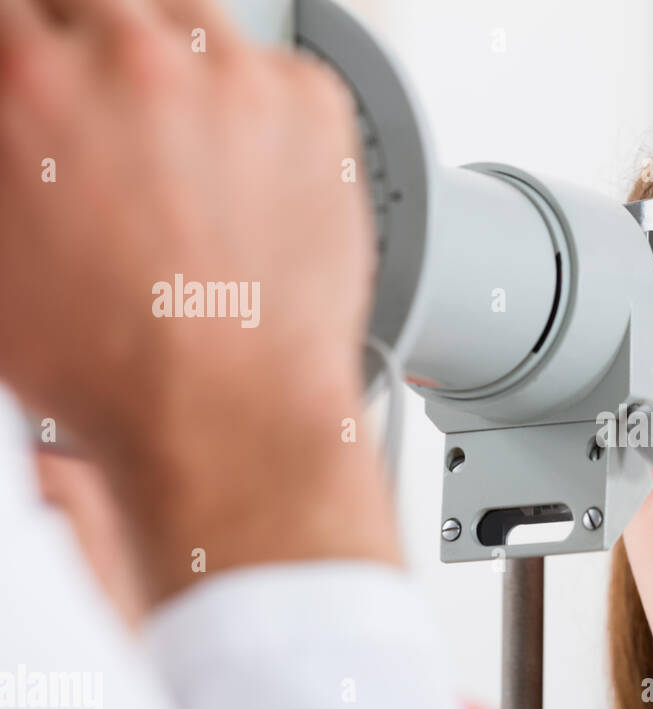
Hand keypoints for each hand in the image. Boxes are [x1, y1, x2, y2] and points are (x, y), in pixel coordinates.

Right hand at [0, 0, 399, 603]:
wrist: (228, 416)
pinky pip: (273, 71)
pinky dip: (255, 107)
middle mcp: (135, 59)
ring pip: (189, 23)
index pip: (20, 17)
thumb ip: (5, 152)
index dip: (31, 57)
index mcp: (30, 79)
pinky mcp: (313, 108)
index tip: (45, 76)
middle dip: (91, 53)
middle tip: (109, 123)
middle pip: (98, 5)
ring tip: (178, 152)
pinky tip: (243, 173)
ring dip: (173, 68)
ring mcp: (235, 78)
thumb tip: (24, 121)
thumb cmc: (114, 363)